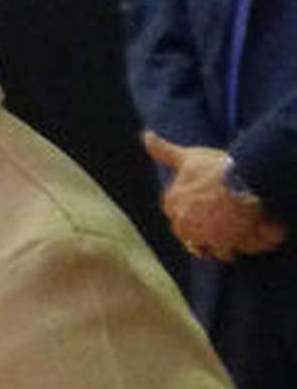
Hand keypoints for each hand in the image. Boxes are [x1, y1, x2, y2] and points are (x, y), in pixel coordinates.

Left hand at [142, 132, 288, 260]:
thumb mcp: (188, 156)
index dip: (194, 205)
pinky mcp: (219, 245)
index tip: (208, 199)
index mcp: (171, 202)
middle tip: (223, 214)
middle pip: (190, 230)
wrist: (243, 181)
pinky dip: (232, 246)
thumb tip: (146, 136)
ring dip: (218, 238)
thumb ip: (164, 151)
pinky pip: (223, 252)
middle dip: (204, 226)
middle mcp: (180, 222)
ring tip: (233, 224)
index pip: (176, 210)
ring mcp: (199, 236)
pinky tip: (242, 234)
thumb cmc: (216, 167)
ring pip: (207, 243)